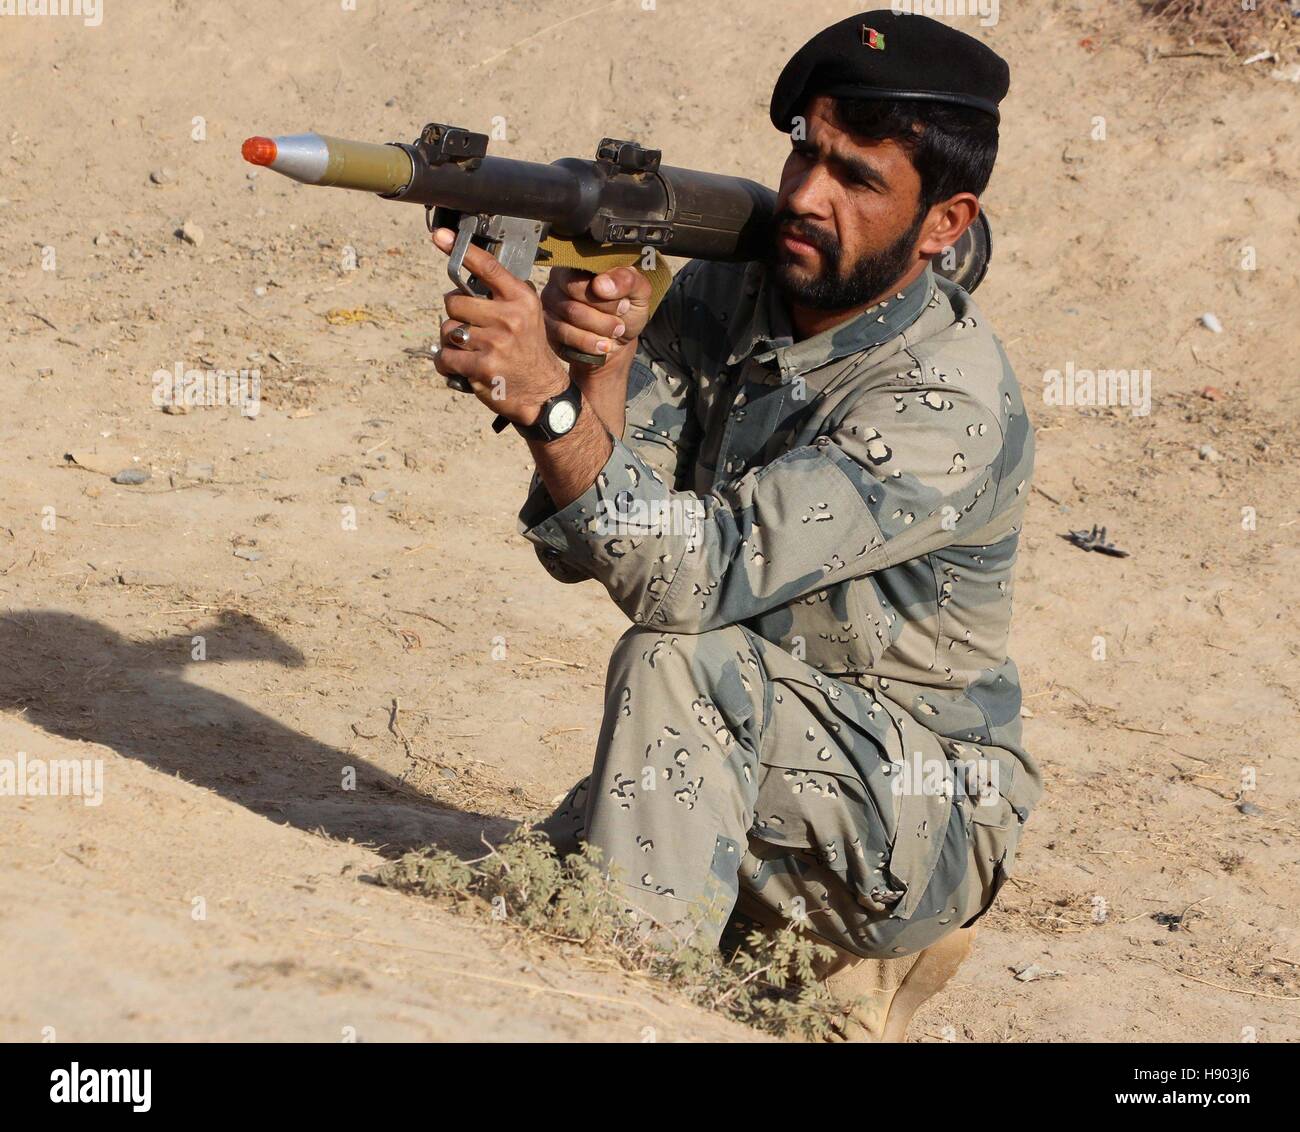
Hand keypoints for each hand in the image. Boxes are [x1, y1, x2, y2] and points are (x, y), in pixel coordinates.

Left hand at [432, 228, 569, 425]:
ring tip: (472, 352)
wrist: (542, 394)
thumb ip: (502, 296)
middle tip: (473, 330)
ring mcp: (496, 343)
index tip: (440, 235)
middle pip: (454, 302)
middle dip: (456, 316)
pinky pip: (445, 357)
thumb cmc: (528, 351)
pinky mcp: (482, 366)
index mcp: (522, 299)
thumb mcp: (527, 316)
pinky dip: (448, 364)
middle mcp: (510, 318)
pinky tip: (463, 368)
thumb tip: (466, 272)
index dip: (461, 250)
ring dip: (452, 343)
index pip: (487, 267)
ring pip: (447, 330)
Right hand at [541, 265, 653, 366]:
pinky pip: (564, 333)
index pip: (584, 271)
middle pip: (574, 292)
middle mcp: (559, 280)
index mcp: (582, 263)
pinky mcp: (547, 326)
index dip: (605, 293)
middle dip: (603, 312)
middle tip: (620, 322)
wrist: (617, 342)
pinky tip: (602, 345)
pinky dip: (588, 342)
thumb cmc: (625, 311)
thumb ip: (627, 280)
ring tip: (615, 333)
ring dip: (599, 329)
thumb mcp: (638, 293)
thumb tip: (601, 284)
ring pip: (570, 314)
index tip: (624, 304)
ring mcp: (549, 303)